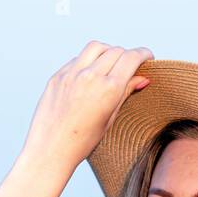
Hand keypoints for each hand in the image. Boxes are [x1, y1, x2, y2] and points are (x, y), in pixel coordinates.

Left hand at [21, 41, 152, 165]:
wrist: (50, 149)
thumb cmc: (81, 141)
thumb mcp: (109, 118)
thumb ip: (125, 93)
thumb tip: (142, 79)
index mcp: (109, 89)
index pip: (131, 58)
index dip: (143, 54)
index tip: (147, 57)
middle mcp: (91, 76)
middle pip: (116, 51)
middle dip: (127, 55)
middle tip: (130, 65)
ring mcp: (72, 73)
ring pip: (96, 47)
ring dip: (108, 51)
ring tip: (110, 64)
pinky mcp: (58, 75)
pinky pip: (78, 58)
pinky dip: (89, 61)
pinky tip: (90, 74)